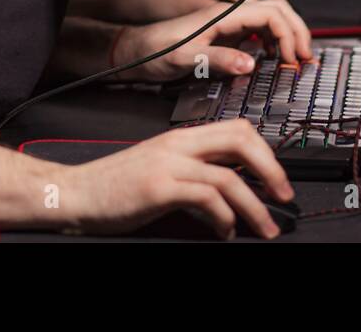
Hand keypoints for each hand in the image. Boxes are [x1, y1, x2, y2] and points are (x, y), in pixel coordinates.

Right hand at [55, 120, 294, 238]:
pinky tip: (225, 231)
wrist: (76, 193)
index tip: (277, 177)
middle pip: (241, 140)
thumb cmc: (116, 186)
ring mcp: (168, 163)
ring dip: (255, 205)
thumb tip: (232, 187)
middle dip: (272, 168)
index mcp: (181, 137)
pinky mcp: (158, 187)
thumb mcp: (161, 169)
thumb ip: (194, 170)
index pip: (237, 128)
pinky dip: (224, 217)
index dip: (265, 151)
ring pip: (229, 176)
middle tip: (284, 195)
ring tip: (264, 227)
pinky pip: (206, 196)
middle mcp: (178, 144)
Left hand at [115, 0, 312, 81]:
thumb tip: (252, 63)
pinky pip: (259, 29)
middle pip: (277, 10)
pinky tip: (275, 56)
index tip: (295, 58)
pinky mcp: (225, 32)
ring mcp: (228, 21)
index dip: (289, 34)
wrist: (136, 49)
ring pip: (270, 18)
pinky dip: (275, 40)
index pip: (270, 13)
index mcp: (223, 15)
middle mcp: (228, 14)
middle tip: (305, 56)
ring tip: (296, 56)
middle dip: (297, 30)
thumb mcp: (186, 59)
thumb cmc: (156, 50)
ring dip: (288, 34)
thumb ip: (218, 60)